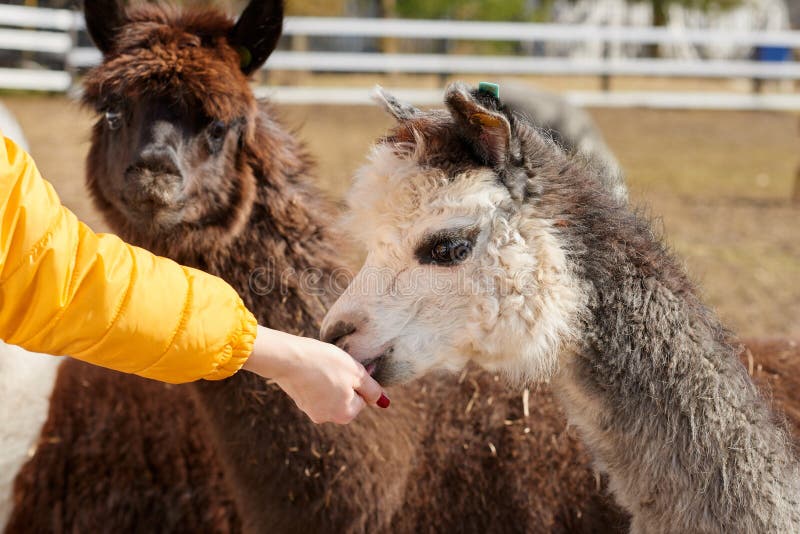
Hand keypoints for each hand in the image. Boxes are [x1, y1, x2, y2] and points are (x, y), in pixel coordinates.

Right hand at [242, 325, 388, 423]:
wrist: (288, 358)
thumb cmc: (326, 363)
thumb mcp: (356, 373)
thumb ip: (372, 390)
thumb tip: (385, 403)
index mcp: (346, 414)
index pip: (363, 397)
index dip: (358, 379)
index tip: (348, 366)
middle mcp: (329, 418)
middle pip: (347, 398)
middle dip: (344, 382)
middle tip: (335, 365)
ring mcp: (312, 411)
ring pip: (331, 394)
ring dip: (330, 381)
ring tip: (322, 366)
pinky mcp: (299, 401)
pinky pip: (316, 391)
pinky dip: (317, 380)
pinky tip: (311, 368)